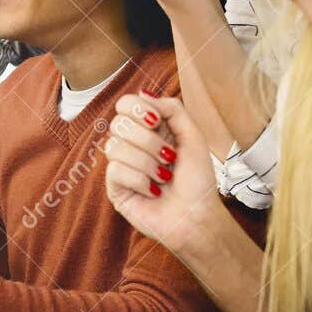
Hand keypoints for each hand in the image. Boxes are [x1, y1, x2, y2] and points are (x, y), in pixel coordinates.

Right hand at [104, 92, 232, 258]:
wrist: (197, 217)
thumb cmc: (197, 181)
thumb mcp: (193, 136)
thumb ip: (173, 109)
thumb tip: (144, 94)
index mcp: (149, 129)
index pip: (125, 104)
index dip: (137, 108)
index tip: (157, 121)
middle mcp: (131, 144)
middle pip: (118, 122)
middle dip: (148, 141)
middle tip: (168, 157)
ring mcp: (121, 166)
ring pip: (115, 146)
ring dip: (147, 163)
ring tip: (163, 177)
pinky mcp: (115, 188)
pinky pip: (115, 170)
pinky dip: (140, 180)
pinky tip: (152, 191)